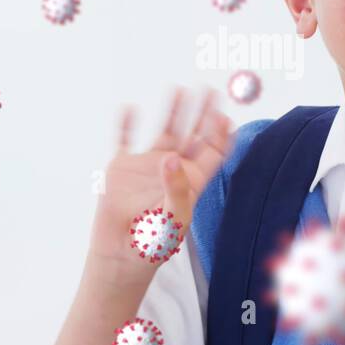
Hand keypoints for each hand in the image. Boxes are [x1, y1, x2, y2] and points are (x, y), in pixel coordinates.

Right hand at [88, 88, 231, 284]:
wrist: (120, 255)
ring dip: (173, 111)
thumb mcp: (172, 219)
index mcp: (193, 181)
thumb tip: (171, 159)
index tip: (224, 116)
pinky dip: (127, 125)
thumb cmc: (153, 244)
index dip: (221, 134)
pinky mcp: (123, 168)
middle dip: (203, 113)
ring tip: (179, 89)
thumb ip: (175, 189)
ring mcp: (148, 166)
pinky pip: (126, 140)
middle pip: (193, 134)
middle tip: (210, 90)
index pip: (213, 152)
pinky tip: (129, 108)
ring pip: (165, 131)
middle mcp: (174, 169)